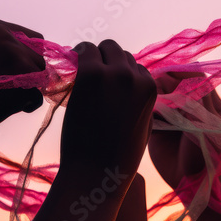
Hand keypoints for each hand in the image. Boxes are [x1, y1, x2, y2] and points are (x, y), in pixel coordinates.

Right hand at [0, 15, 46, 130]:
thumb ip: (0, 51)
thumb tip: (36, 60)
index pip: (29, 38)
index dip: (23, 59)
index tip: (6, 74)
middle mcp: (3, 32)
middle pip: (37, 55)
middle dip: (27, 74)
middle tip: (1, 88)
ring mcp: (14, 52)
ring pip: (40, 74)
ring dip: (26, 90)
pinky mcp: (22, 74)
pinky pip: (37, 95)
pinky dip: (26, 106)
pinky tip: (2, 107)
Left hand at [60, 40, 156, 175]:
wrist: (96, 172)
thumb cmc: (118, 157)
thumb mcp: (143, 126)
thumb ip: (140, 101)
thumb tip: (129, 86)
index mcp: (151, 88)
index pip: (135, 67)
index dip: (118, 76)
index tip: (104, 88)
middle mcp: (135, 77)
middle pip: (118, 52)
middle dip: (105, 62)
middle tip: (90, 81)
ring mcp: (113, 74)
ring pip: (102, 47)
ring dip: (91, 58)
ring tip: (79, 77)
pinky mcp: (91, 74)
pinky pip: (83, 51)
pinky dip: (76, 57)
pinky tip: (69, 72)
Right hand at [148, 72, 220, 188]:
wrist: (190, 184)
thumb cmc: (206, 158)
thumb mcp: (207, 127)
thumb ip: (197, 101)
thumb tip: (181, 79)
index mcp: (209, 102)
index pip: (195, 76)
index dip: (181, 72)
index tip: (168, 75)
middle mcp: (190, 105)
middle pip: (173, 81)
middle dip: (165, 85)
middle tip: (162, 100)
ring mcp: (173, 114)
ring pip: (159, 92)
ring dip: (154, 96)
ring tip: (155, 111)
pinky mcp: (157, 124)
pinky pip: (149, 107)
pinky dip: (146, 108)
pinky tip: (148, 118)